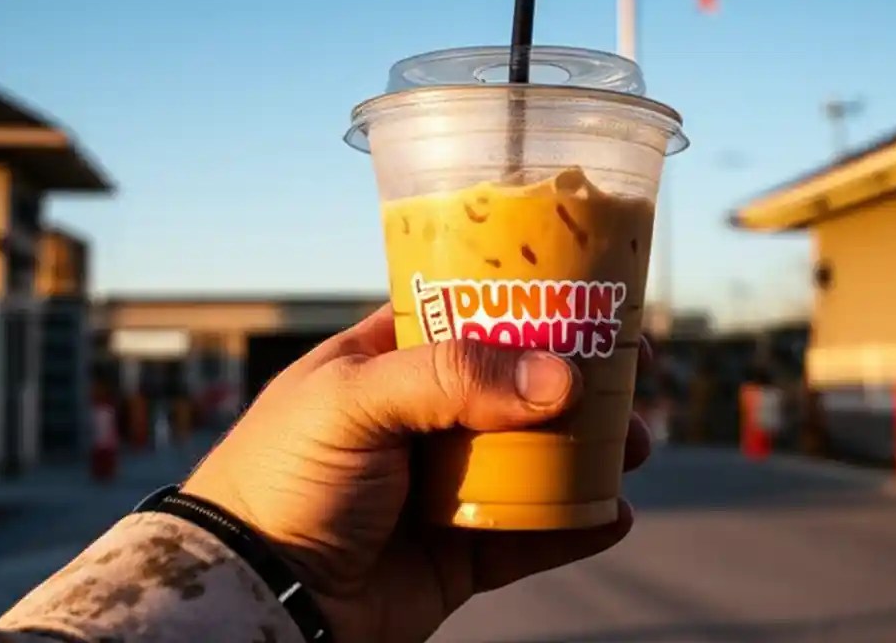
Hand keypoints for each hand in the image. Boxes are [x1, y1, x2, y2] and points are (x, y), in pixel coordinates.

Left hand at [183, 305, 652, 642]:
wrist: (258, 596)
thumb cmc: (283, 478)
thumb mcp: (354, 402)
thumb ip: (452, 378)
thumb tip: (559, 377)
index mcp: (385, 362)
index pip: (470, 316)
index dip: (531, 306)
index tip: (596, 299)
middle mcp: (420, 420)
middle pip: (517, 389)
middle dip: (578, 384)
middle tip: (635, 379)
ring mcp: (442, 488)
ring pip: (534, 462)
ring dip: (590, 453)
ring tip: (636, 449)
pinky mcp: (457, 555)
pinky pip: (530, 538)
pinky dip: (575, 527)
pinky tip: (614, 516)